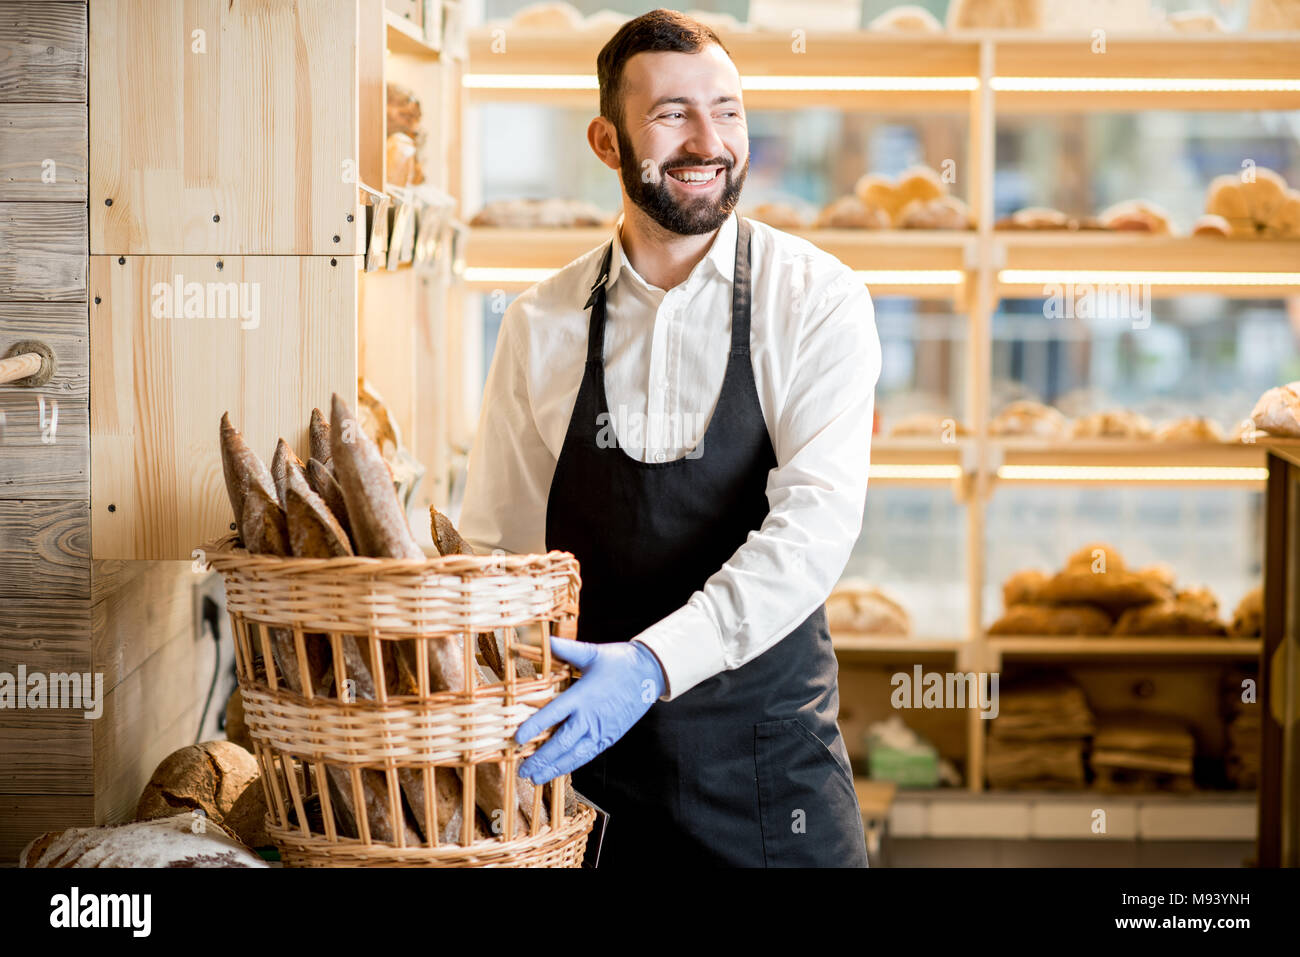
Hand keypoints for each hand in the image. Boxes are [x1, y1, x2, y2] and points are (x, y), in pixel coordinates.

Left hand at [514, 637, 665, 785]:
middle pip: (561, 743)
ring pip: (574, 755)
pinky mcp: (609, 738)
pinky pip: (587, 756)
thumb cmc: (619, 661)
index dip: (535, 727)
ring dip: (553, 768)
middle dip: (541, 759)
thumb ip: (565, 648)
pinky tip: (558, 771)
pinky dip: (571, 765)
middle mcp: (590, 717)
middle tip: (523, 770)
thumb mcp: (592, 652)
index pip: (554, 714)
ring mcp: (601, 730)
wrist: (649, 674)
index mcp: (582, 695)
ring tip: (536, 778)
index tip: (518, 738)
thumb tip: (545, 639)